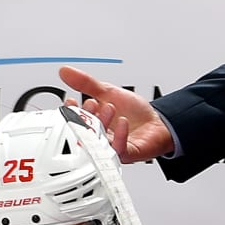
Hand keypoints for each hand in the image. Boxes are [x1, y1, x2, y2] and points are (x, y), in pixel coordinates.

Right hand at [59, 66, 174, 162]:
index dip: (70, 112)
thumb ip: (87, 83)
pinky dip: (120, 135)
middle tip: (91, 104)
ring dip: (102, 124)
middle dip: (85, 117)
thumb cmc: (133, 112)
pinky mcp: (127, 152)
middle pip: (84, 132)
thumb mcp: (108, 92)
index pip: (72, 120)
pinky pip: (119, 149)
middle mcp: (98, 136)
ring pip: (100, 142)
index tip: (72, 101)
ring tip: (109, 107)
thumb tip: (65, 71)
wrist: (158, 122)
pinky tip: (122, 121)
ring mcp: (111, 146)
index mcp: (91, 122)